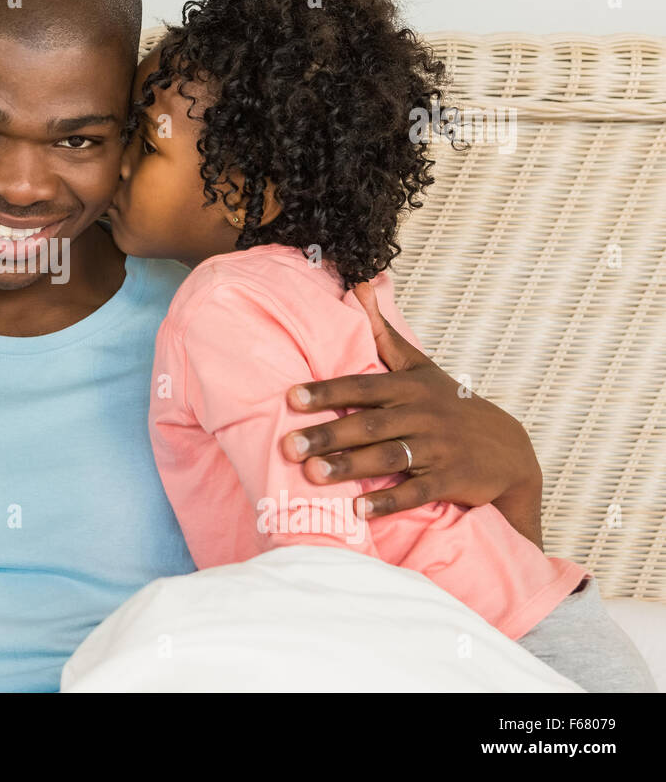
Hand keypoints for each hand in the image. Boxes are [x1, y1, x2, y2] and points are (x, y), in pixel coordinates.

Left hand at [279, 283, 543, 547]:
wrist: (508, 451)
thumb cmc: (451, 405)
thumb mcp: (421, 367)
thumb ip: (384, 334)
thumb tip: (358, 285)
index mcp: (409, 387)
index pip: (361, 386)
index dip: (327, 392)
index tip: (291, 398)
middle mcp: (422, 415)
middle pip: (369, 424)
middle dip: (328, 434)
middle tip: (289, 446)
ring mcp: (438, 448)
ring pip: (388, 457)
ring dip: (350, 467)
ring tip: (312, 476)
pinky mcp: (451, 480)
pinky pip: (417, 491)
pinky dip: (389, 502)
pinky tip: (358, 511)